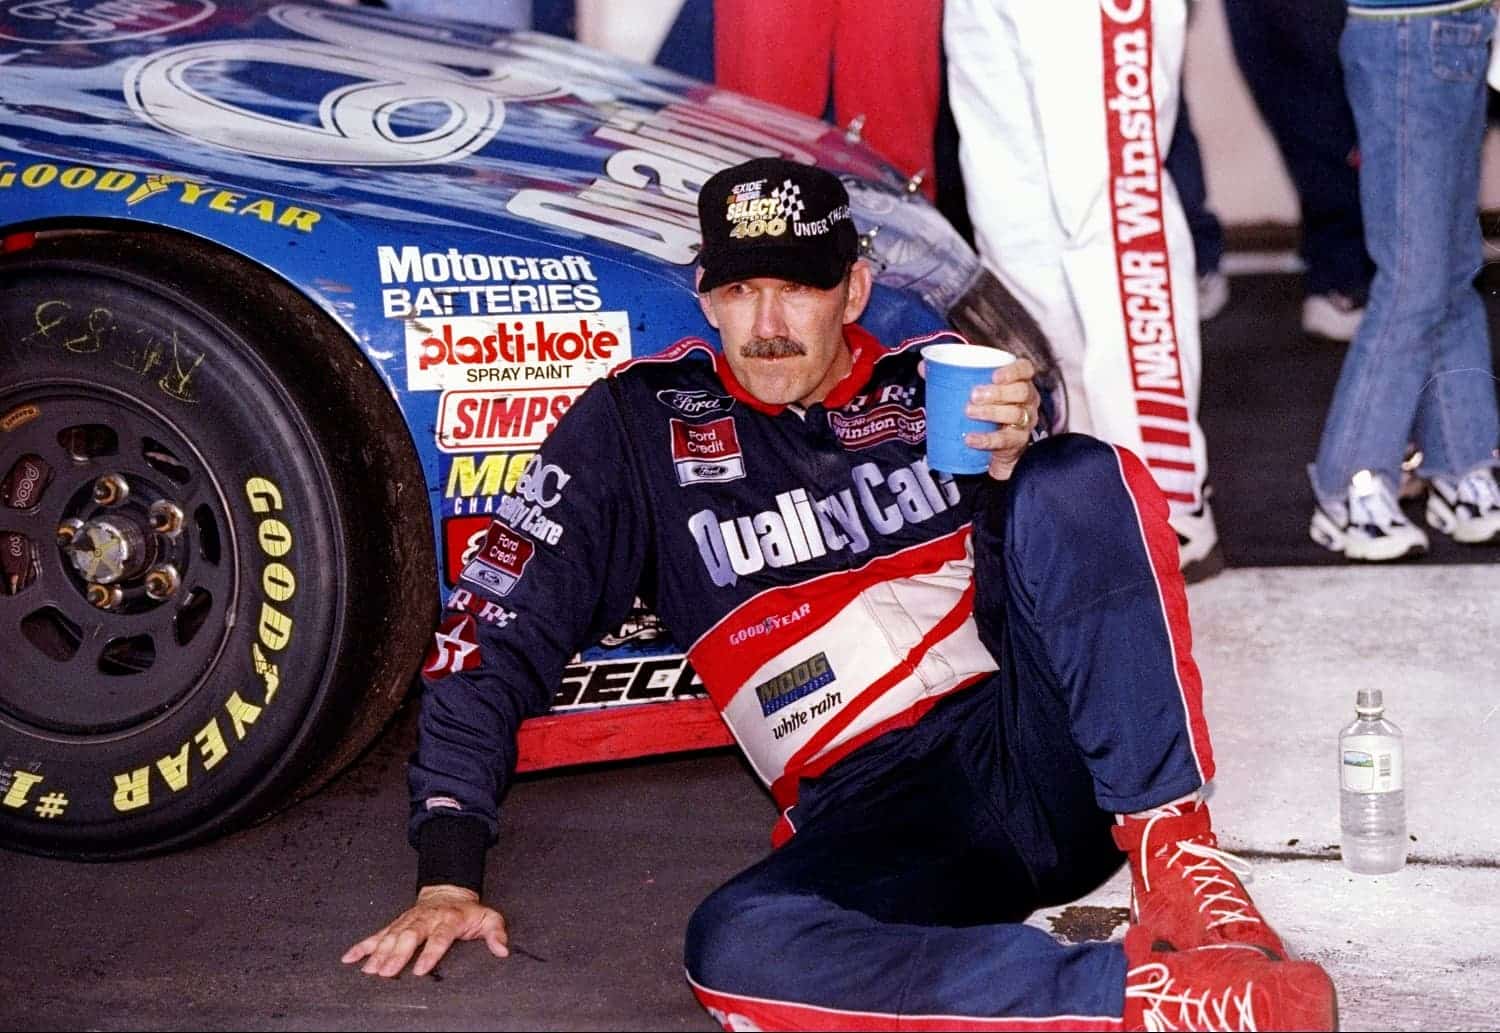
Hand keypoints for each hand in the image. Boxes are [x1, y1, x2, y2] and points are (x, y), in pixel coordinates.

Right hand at [342, 884, 508, 977]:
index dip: (430, 953)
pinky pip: (376, 935)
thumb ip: (496, 933)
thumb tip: (503, 950)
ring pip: (391, 937)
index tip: (421, 970)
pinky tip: (348, 958)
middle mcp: (425, 919)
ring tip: (369, 972)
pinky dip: (362, 946)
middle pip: (410, 936)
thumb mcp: (488, 917)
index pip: (439, 937)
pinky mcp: (395, 924)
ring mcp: (407, 921)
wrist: (448, 892)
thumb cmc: (467, 912)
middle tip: (387, 973)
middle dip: (397, 955)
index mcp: (448, 919)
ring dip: (378, 954)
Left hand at [962, 356, 1039, 480]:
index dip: (1013, 371)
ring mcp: (1025, 422)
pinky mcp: (1017, 442)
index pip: (1025, 369)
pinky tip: (970, 438)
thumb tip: (923, 366)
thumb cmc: (985, 410)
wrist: (992, 448)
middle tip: (973, 396)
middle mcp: (1027, 401)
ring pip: (1015, 414)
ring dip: (991, 412)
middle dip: (997, 392)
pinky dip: (986, 439)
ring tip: (969, 412)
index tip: (993, 375)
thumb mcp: (971, 392)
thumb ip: (950, 377)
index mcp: (1019, 382)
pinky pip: (1004, 440)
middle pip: (1021, 392)